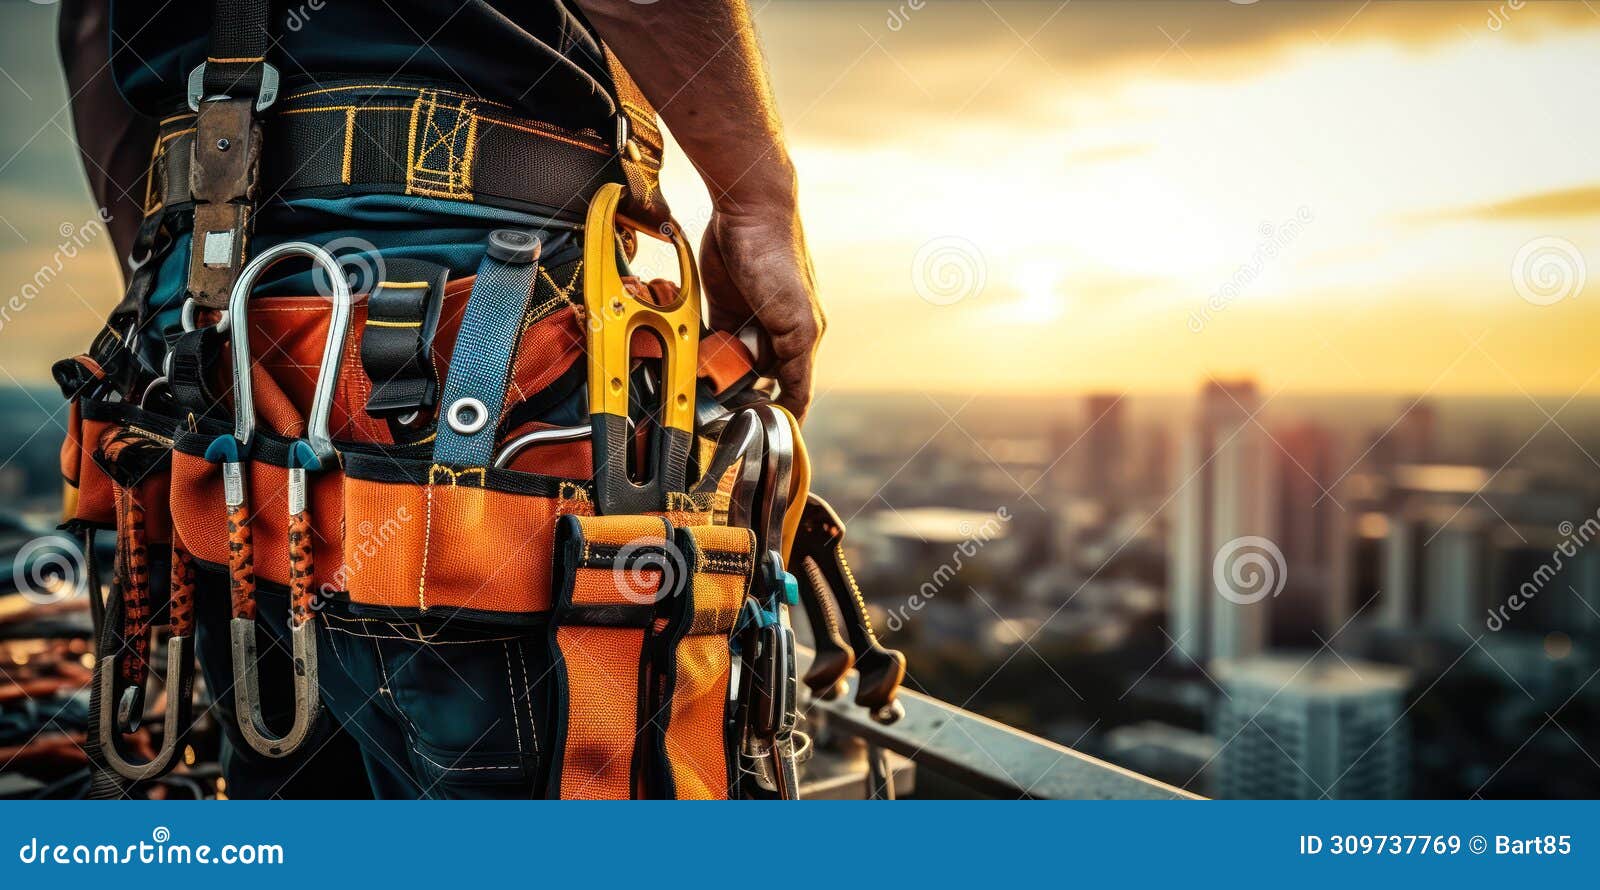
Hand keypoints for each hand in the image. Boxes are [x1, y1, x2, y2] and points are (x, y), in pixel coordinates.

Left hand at [700, 200, 824, 421]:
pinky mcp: (724, 306)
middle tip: (716, 410)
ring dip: (717, 375)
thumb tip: (792, 407)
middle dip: (738, 396)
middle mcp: (778, 333)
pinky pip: (712, 340)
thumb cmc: (781, 260)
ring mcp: (750, 320)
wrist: (750, 211)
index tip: (753, 432)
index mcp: (802, 339)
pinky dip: (702, 353)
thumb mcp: (797, 322)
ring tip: (700, 386)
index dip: (775, 414)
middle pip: (757, 380)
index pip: (793, 392)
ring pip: (732, 362)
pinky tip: (691, 361)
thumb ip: (796, 366)